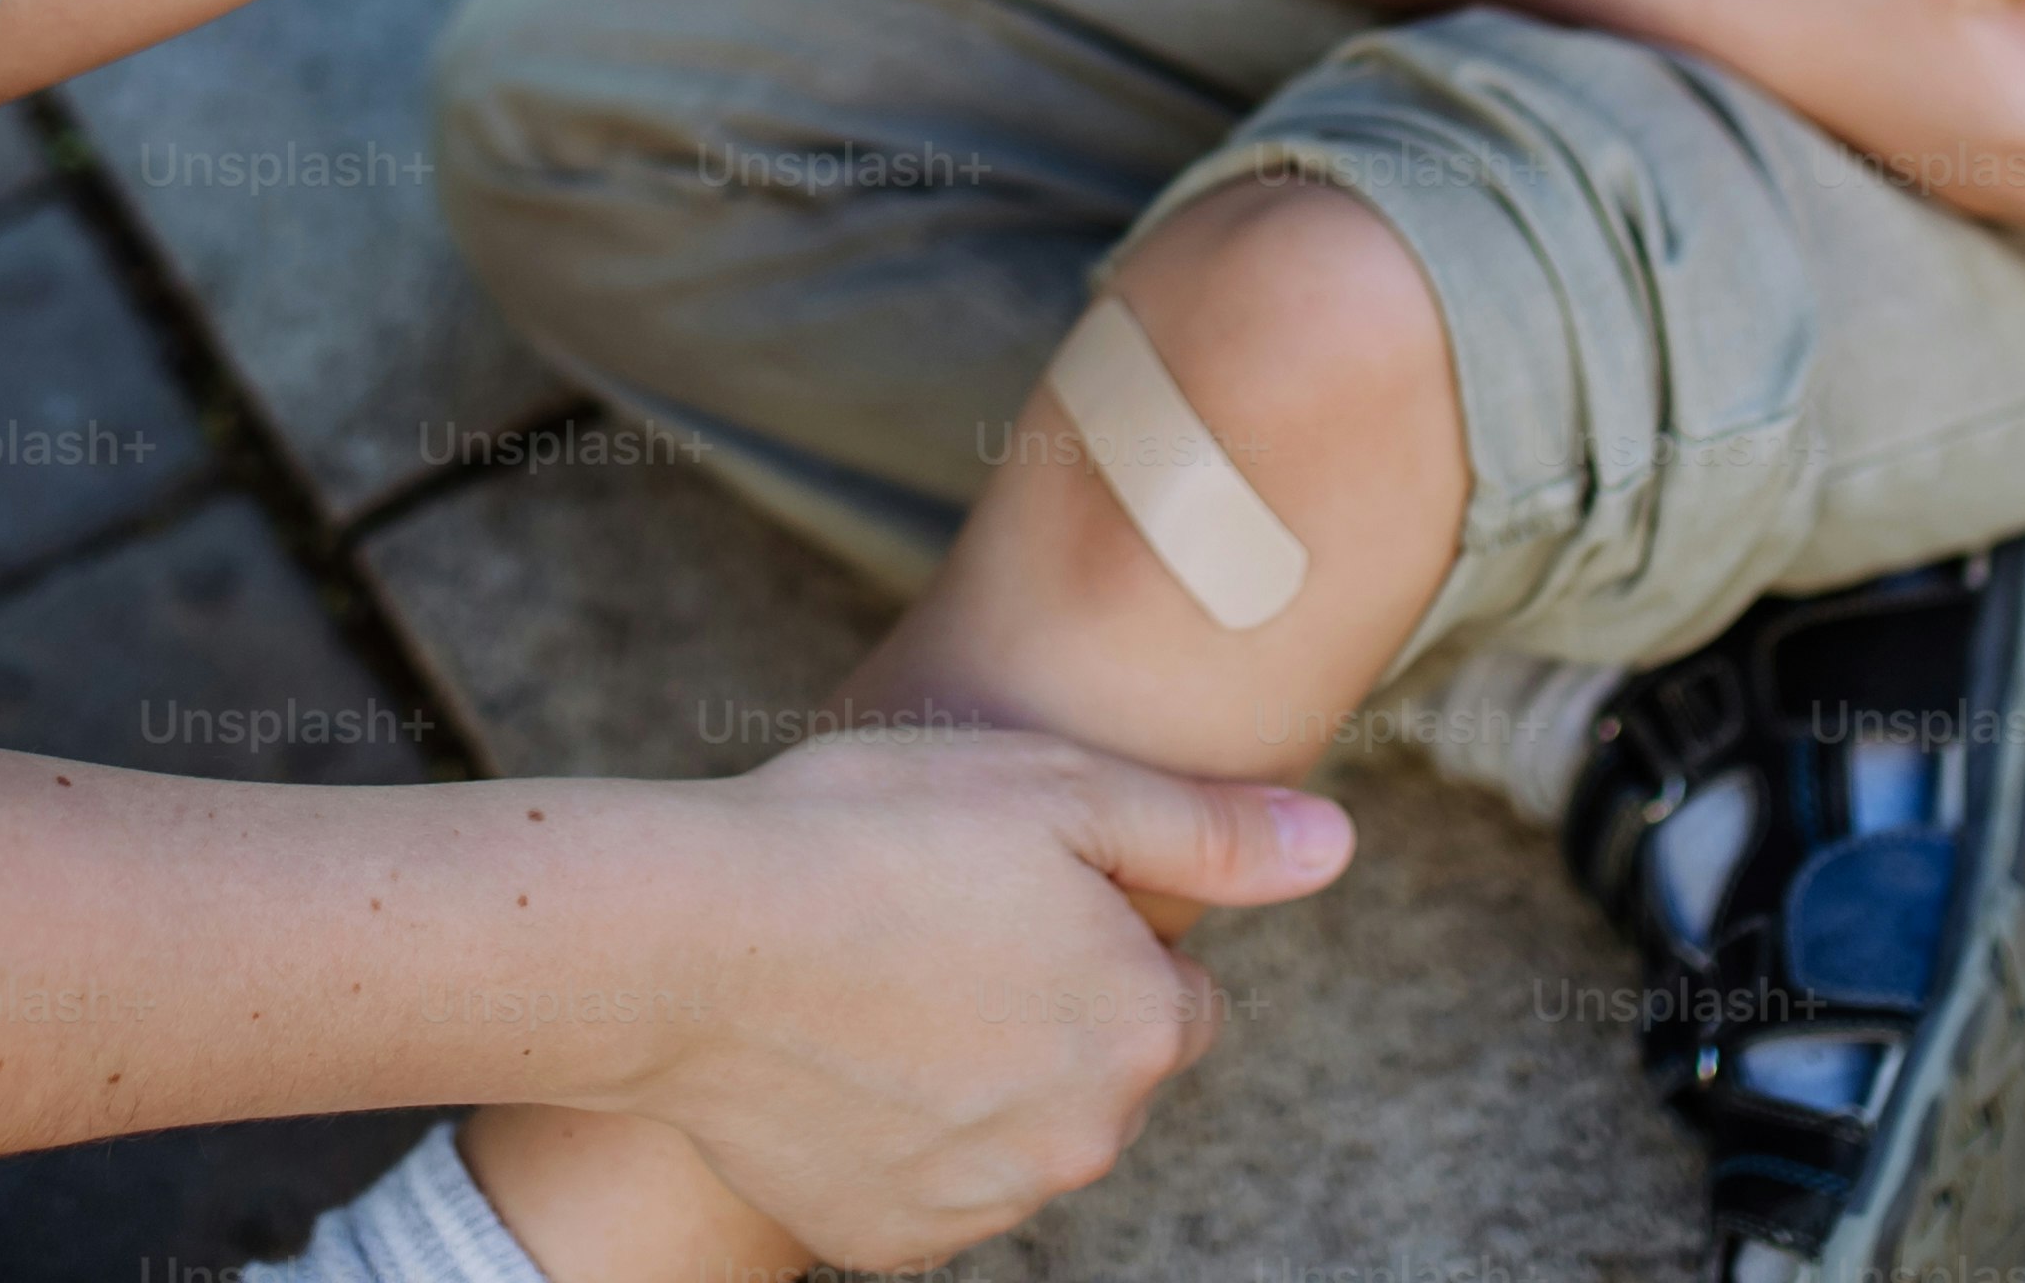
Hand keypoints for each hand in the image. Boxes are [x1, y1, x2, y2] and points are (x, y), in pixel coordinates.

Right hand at [619, 726, 1353, 1269]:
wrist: (686, 943)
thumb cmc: (869, 835)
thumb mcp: (1061, 787)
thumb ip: (1213, 830)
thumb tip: (1337, 845)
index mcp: (1142, 1027)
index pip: (1178, 1001)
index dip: (1104, 936)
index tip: (1017, 893)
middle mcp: (1083, 1140)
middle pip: (1101, 1073)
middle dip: (1048, 1012)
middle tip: (940, 927)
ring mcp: (982, 1203)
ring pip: (1017, 1134)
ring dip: (977, 1077)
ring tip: (880, 985)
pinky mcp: (887, 1239)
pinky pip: (927, 1187)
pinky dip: (896, 1137)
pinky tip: (837, 1058)